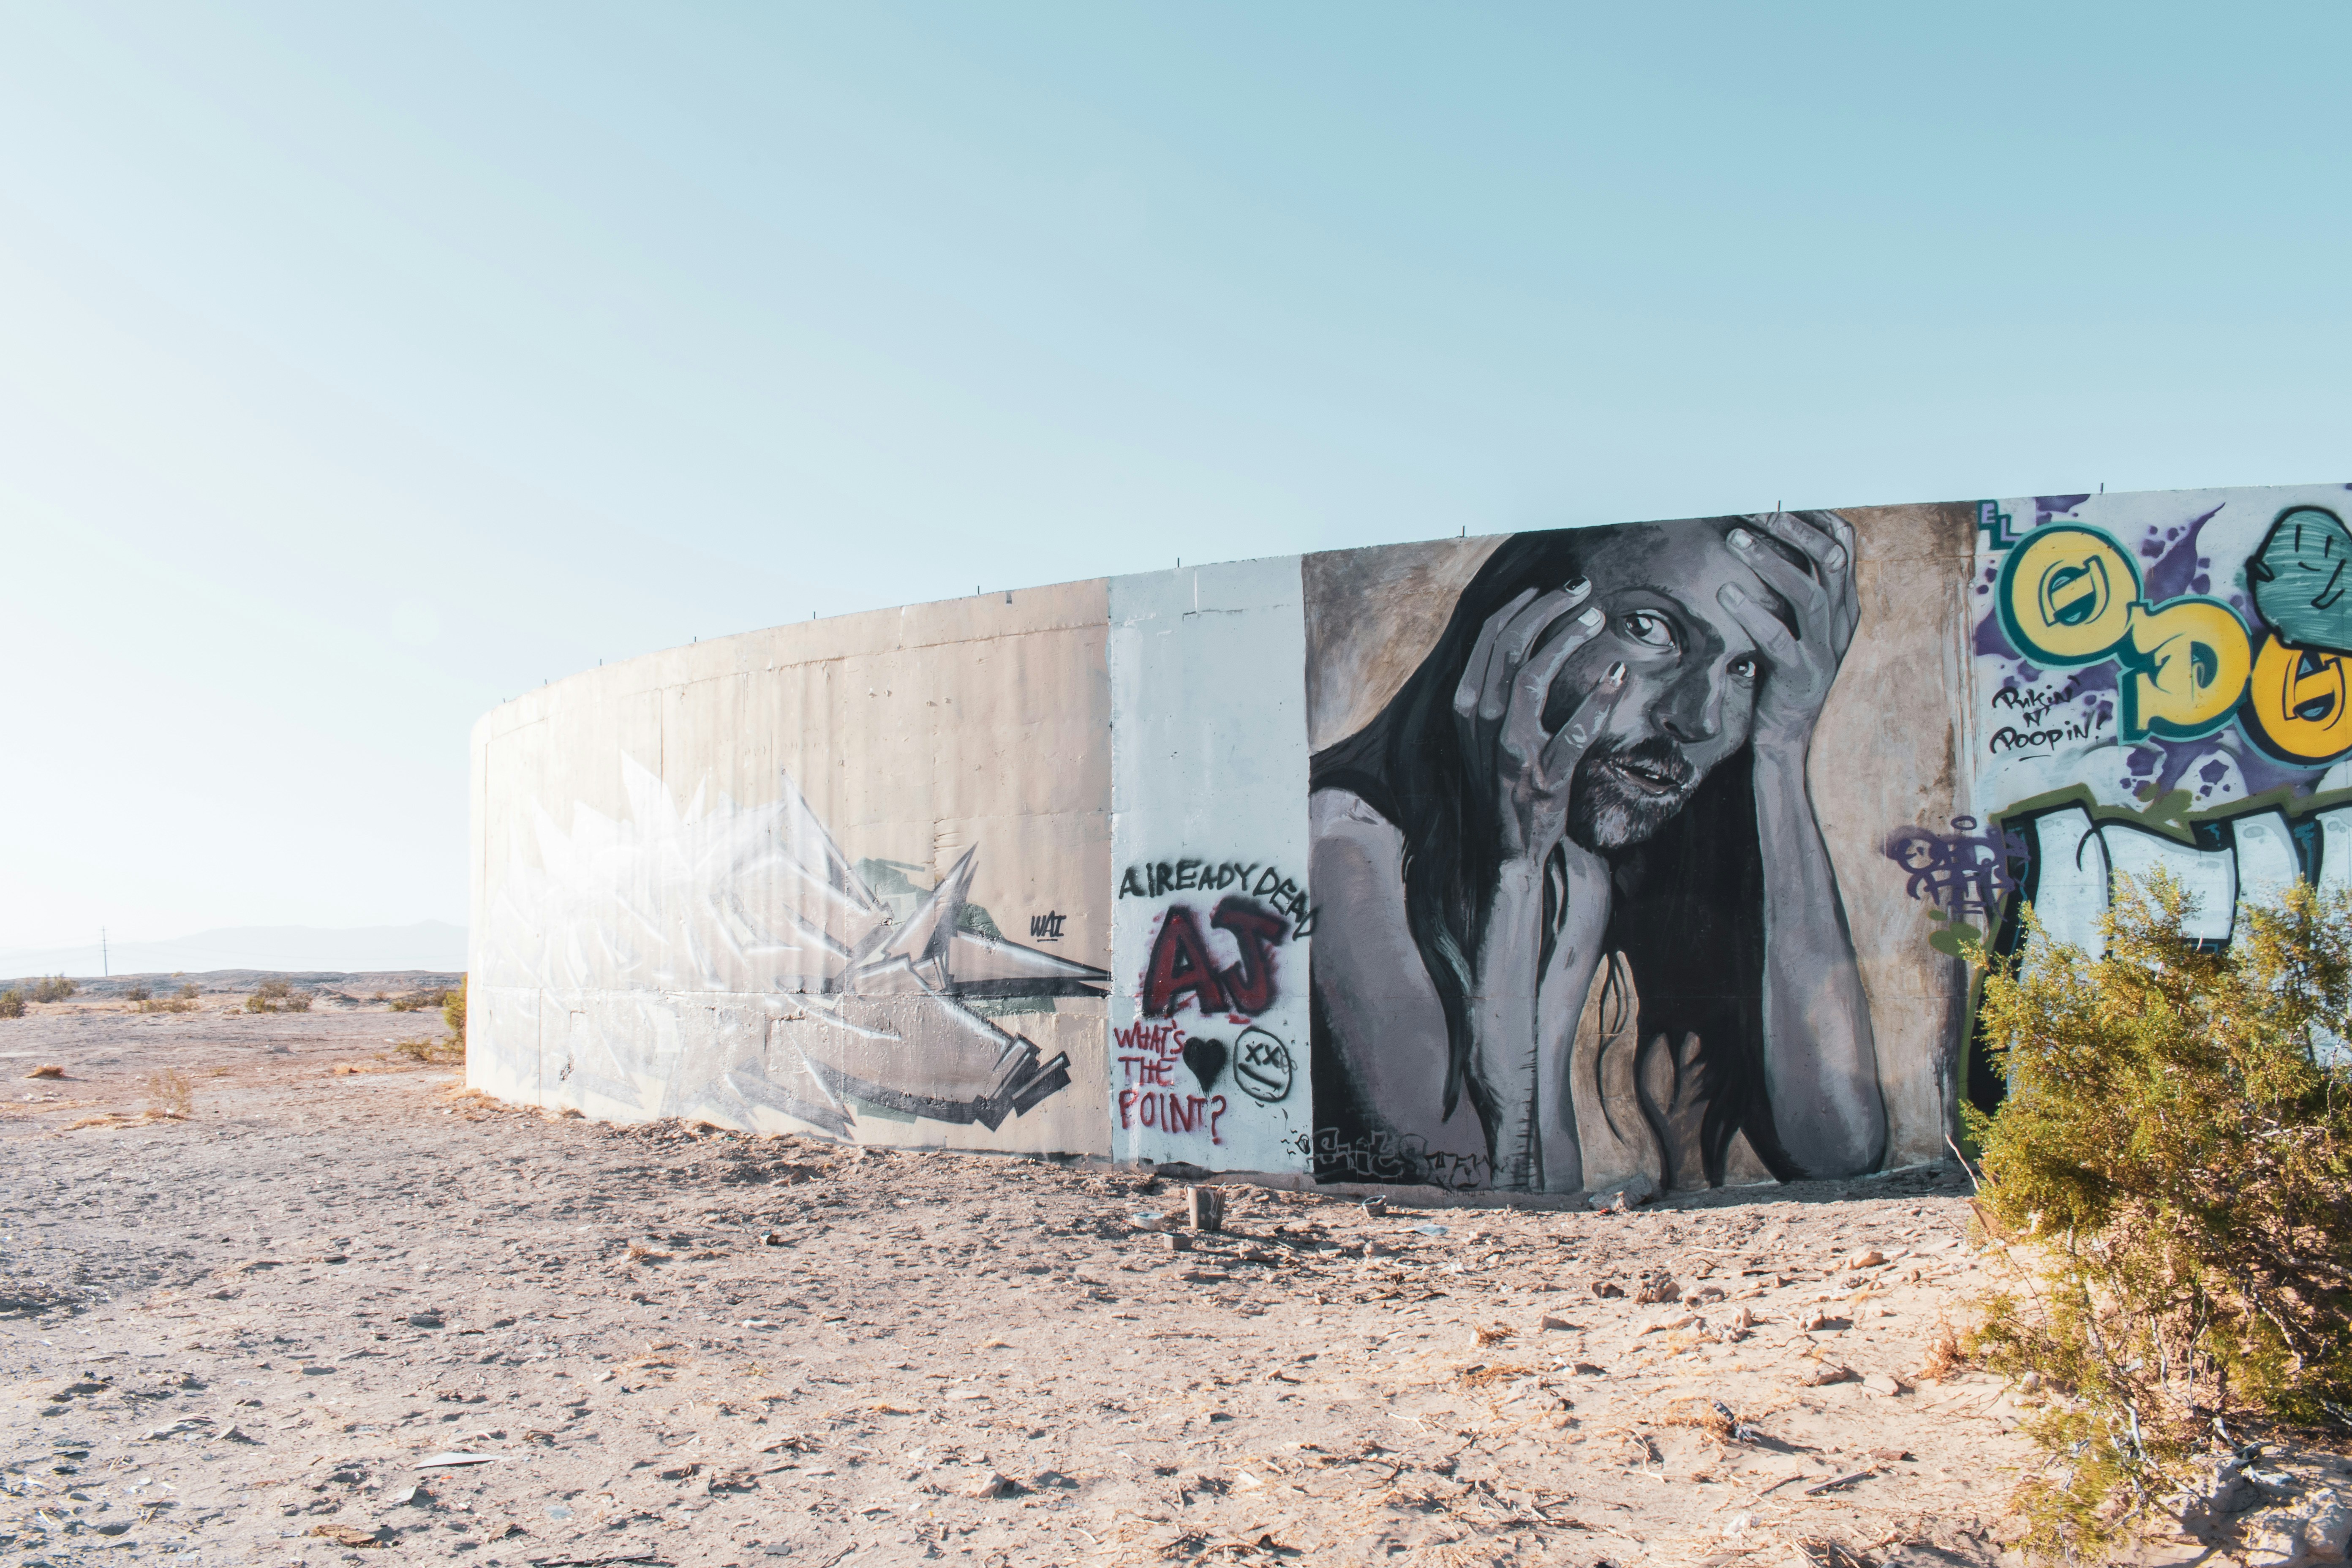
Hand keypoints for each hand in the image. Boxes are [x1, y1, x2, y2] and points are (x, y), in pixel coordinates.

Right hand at [1452, 582, 1628, 861]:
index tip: (1549, 588)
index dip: (1521, 605)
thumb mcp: (1485, 731)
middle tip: (1581, 589)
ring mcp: (1512, 749)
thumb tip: (1520, 633)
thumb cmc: (1502, 781)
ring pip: (1534, 675)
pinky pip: (1574, 731)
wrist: (1505, 848)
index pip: (1489, 637)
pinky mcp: (1544, 776)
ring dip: (1568, 637)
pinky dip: (1598, 700)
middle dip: (1547, 607)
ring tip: (1596, 616)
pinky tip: (1618, 676)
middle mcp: (1483, 722)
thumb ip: (1495, 687)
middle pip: (1510, 645)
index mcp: (1467, 706)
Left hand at [1717, 510, 1857, 755]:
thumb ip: (1786, 590)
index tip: (1786, 495)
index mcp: (1842, 608)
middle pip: (1830, 562)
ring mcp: (1824, 651)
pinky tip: (1727, 593)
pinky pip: (1780, 639)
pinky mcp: (1801, 677)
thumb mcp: (1791, 624)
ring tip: (1735, 538)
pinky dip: (1753, 612)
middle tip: (1755, 507)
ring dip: (1771, 561)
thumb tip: (1758, 539)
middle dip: (1793, 528)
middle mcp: (1841, 624)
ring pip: (1808, 593)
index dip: (1818, 519)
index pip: (1844, 549)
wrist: (1785, 737)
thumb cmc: (1781, 673)